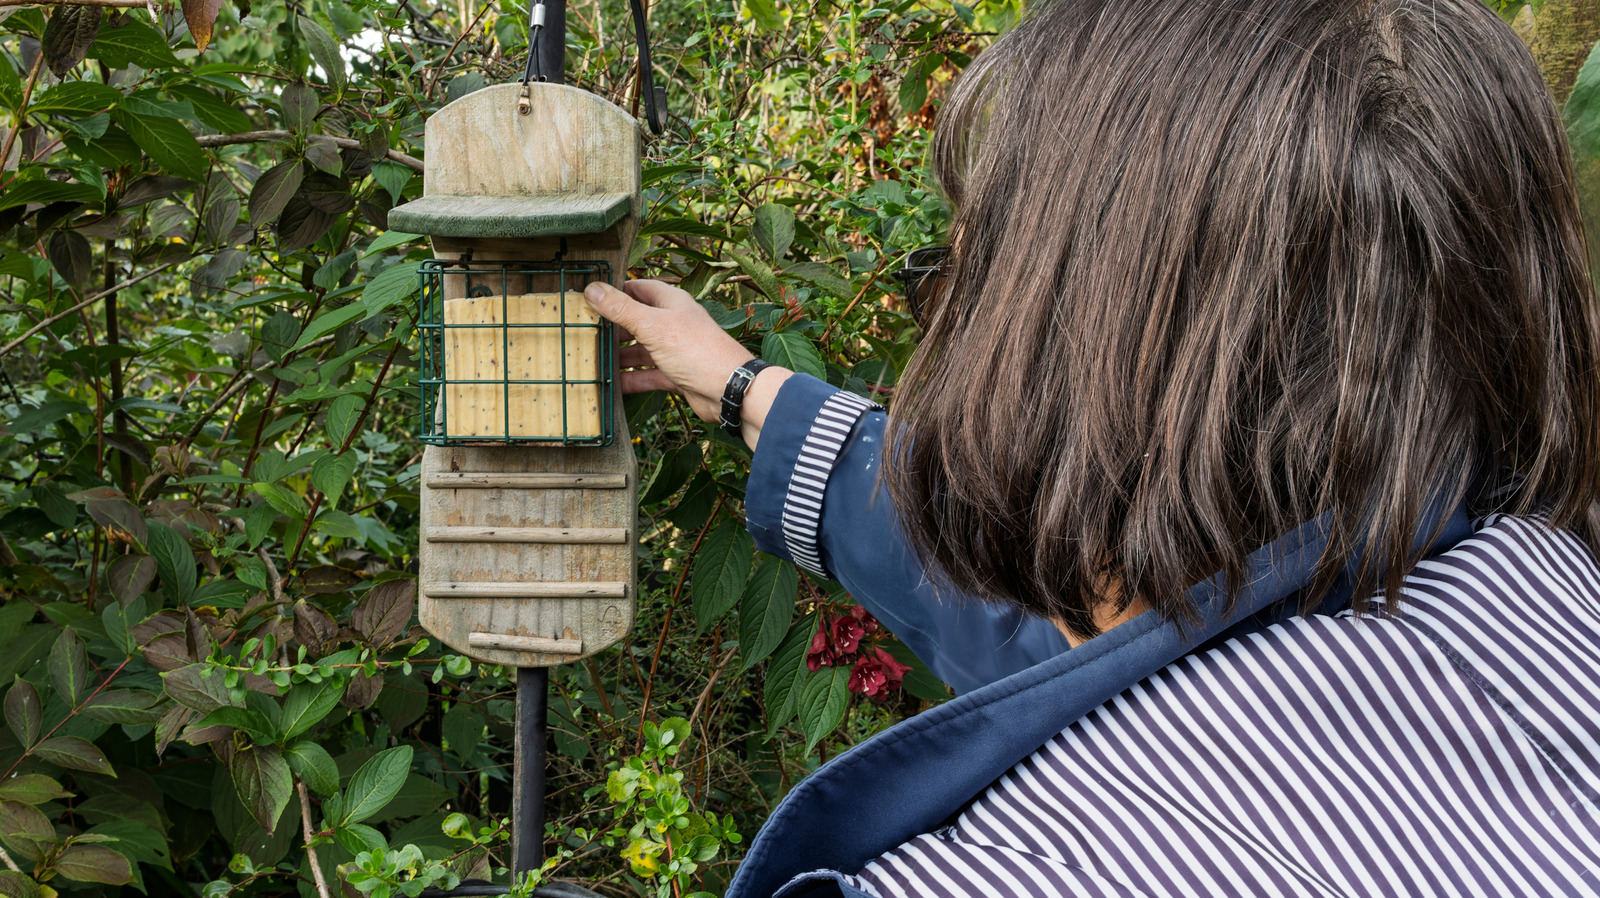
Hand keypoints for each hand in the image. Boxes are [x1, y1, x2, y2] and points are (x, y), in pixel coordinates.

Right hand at [583, 280, 791, 445]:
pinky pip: (649, 374)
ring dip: (620, 355)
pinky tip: (611, 385)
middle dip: (612, 326)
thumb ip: (622, 309)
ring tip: (591, 358)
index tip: (587, 297)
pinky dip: (632, 379)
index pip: (637, 288)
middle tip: (583, 331)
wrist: (730, 389)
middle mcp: (673, 323)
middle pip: (636, 320)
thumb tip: (592, 288)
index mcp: (670, 302)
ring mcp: (675, 349)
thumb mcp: (653, 326)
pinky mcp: (677, 374)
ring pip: (641, 349)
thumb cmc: (697, 351)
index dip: (614, 291)